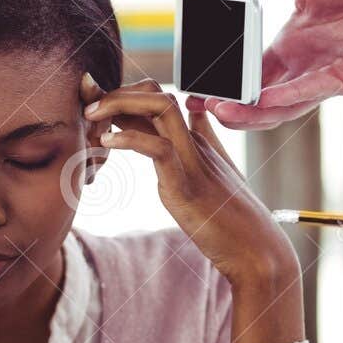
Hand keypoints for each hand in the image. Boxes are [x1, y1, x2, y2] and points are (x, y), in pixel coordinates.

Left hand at [80, 75, 302, 342]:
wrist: (256, 249)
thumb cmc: (232, 217)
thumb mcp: (212, 174)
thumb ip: (201, 143)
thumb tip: (195, 116)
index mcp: (195, 140)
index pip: (156, 100)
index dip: (122, 95)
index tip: (93, 103)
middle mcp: (194, 141)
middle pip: (156, 94)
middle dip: (116, 92)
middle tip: (86, 104)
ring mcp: (192, 159)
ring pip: (160, 108)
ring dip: (119, 105)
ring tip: (91, 117)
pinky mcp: (187, 183)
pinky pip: (158, 148)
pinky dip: (130, 139)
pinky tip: (107, 144)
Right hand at [194, 0, 342, 129]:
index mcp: (289, 44)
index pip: (248, 71)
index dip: (223, 80)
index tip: (196, 84)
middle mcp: (303, 65)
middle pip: (258, 96)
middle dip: (228, 104)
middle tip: (199, 104)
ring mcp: (323, 77)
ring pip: (280, 106)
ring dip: (250, 112)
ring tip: (221, 111)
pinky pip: (309, 93)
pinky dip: (284, 98)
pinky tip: (260, 100)